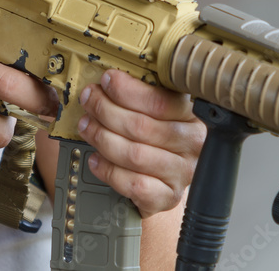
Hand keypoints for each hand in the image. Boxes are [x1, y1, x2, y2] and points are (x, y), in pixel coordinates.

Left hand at [77, 69, 204, 216]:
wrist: (160, 182)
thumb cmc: (153, 139)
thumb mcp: (152, 113)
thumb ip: (136, 97)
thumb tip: (103, 82)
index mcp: (191, 116)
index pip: (160, 101)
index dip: (128, 90)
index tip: (106, 80)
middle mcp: (192, 145)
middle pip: (141, 126)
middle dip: (106, 110)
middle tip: (88, 101)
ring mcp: (181, 173)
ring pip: (134, 154)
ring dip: (102, 137)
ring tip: (86, 127)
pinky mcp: (167, 197)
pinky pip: (133, 184)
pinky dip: (109, 170)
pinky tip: (95, 159)